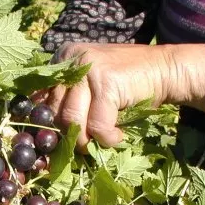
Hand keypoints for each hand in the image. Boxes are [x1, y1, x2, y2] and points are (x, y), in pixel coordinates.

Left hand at [45, 42, 204, 151]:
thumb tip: (46, 136)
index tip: (61, 141)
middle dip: (69, 136)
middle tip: (85, 145)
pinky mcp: (106, 82)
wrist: (165, 69)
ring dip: (86, 141)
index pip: (40, 99)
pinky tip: (117, 135)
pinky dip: (107, 138)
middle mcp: (71, 59)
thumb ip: (68, 101)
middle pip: (53, 112)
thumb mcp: (90, 87)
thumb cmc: (126, 84)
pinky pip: (97, 125)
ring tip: (101, 141)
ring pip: (73, 120)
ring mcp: (88, 69)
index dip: (48, 125)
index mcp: (62, 59)